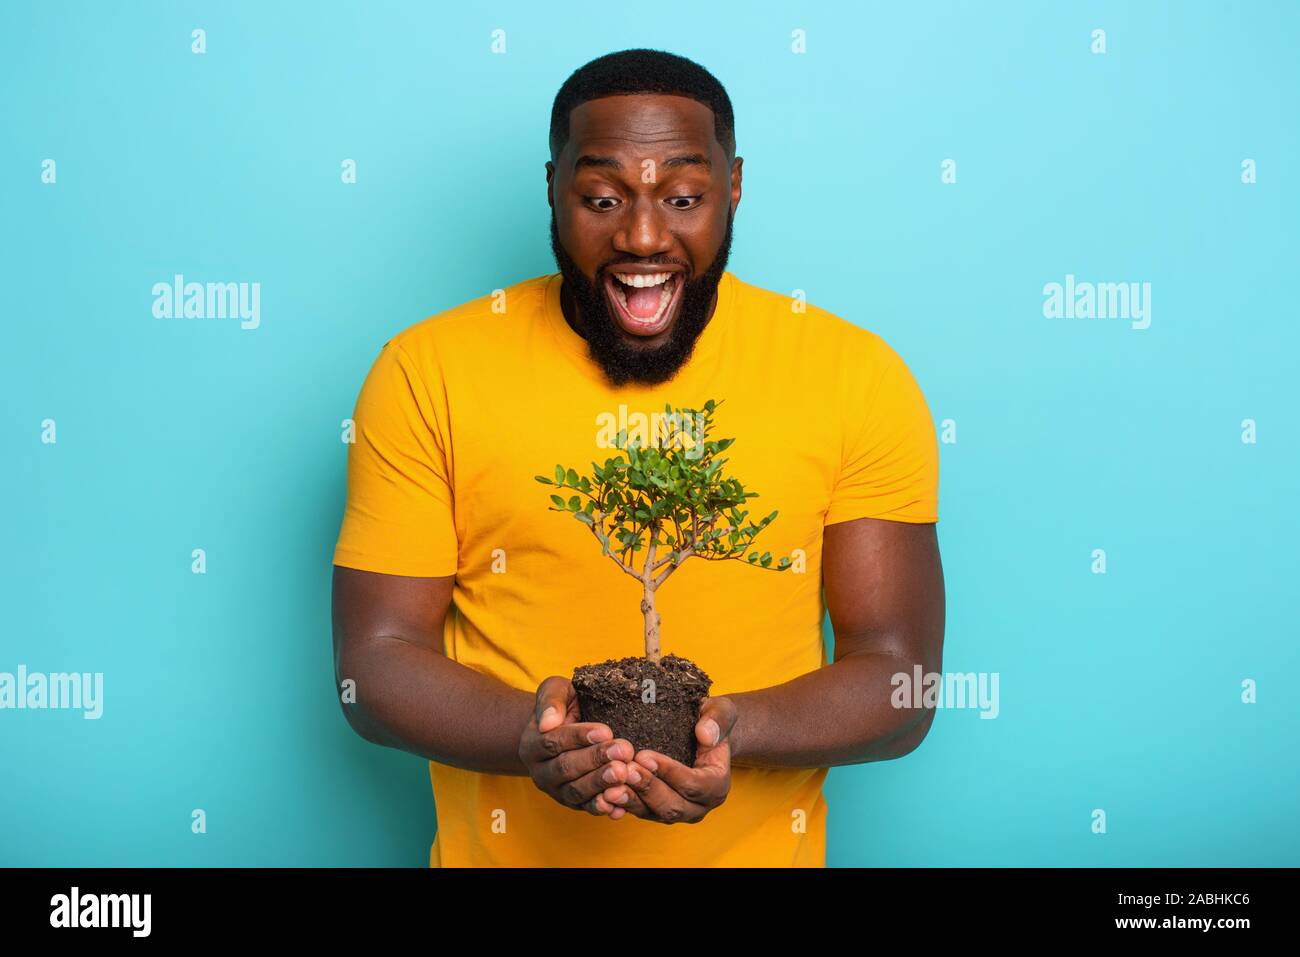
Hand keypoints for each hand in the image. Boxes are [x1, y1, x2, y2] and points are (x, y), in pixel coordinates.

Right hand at [518, 676, 636, 818]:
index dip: (580, 736)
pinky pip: (587, 808)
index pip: (554, 741)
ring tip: (624, 773)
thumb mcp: (556, 690)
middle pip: (565, 768)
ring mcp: (556, 790)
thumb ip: (551, 701)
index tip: (606, 730)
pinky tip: (620, 805)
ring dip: (601, 784)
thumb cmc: (565, 704)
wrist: (567, 727)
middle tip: (623, 751)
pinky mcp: (574, 803)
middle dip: (596, 759)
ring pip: (575, 791)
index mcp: (532, 744)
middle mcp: (540, 771)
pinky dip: (603, 808)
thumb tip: (548, 722)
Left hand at [599, 695, 735, 823]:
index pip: (693, 785)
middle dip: (646, 789)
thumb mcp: (721, 711)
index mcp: (717, 785)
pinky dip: (622, 805)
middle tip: (624, 770)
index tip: (644, 755)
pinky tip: (603, 796)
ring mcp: (678, 812)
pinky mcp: (658, 811)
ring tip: (609, 787)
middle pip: (672, 806)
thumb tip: (705, 734)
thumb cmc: (711, 720)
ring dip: (631, 801)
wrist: (703, 734)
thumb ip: (717, 720)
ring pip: (653, 813)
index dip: (668, 772)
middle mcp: (699, 806)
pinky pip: (639, 812)